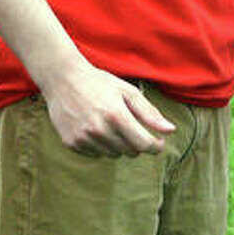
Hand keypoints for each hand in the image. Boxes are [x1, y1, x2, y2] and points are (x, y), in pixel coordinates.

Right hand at [41, 60, 175, 157]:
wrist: (63, 80)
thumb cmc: (100, 83)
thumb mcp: (128, 92)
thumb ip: (150, 113)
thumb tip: (170, 130)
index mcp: (116, 115)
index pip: (143, 144)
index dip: (155, 147)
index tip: (159, 144)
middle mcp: (99, 130)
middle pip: (129, 151)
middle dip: (137, 143)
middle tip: (133, 127)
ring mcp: (83, 138)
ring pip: (113, 154)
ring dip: (119, 144)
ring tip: (112, 124)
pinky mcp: (71, 143)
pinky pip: (96, 154)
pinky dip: (102, 145)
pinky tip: (97, 127)